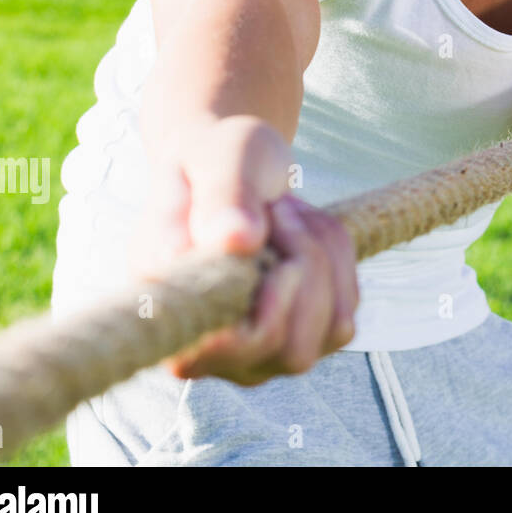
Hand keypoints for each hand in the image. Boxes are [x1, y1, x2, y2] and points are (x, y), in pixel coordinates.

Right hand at [132, 115, 358, 385]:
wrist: (234, 169)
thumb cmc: (216, 161)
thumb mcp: (218, 158)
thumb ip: (223, 195)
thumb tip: (235, 241)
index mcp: (167, 308)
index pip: (222, 351)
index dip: (267, 305)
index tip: (267, 236)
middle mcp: (206, 350)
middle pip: (292, 347)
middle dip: (305, 262)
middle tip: (276, 209)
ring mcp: (254, 354)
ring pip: (327, 333)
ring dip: (324, 260)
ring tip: (287, 219)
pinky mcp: (296, 341)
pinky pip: (344, 317)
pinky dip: (339, 265)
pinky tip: (304, 236)